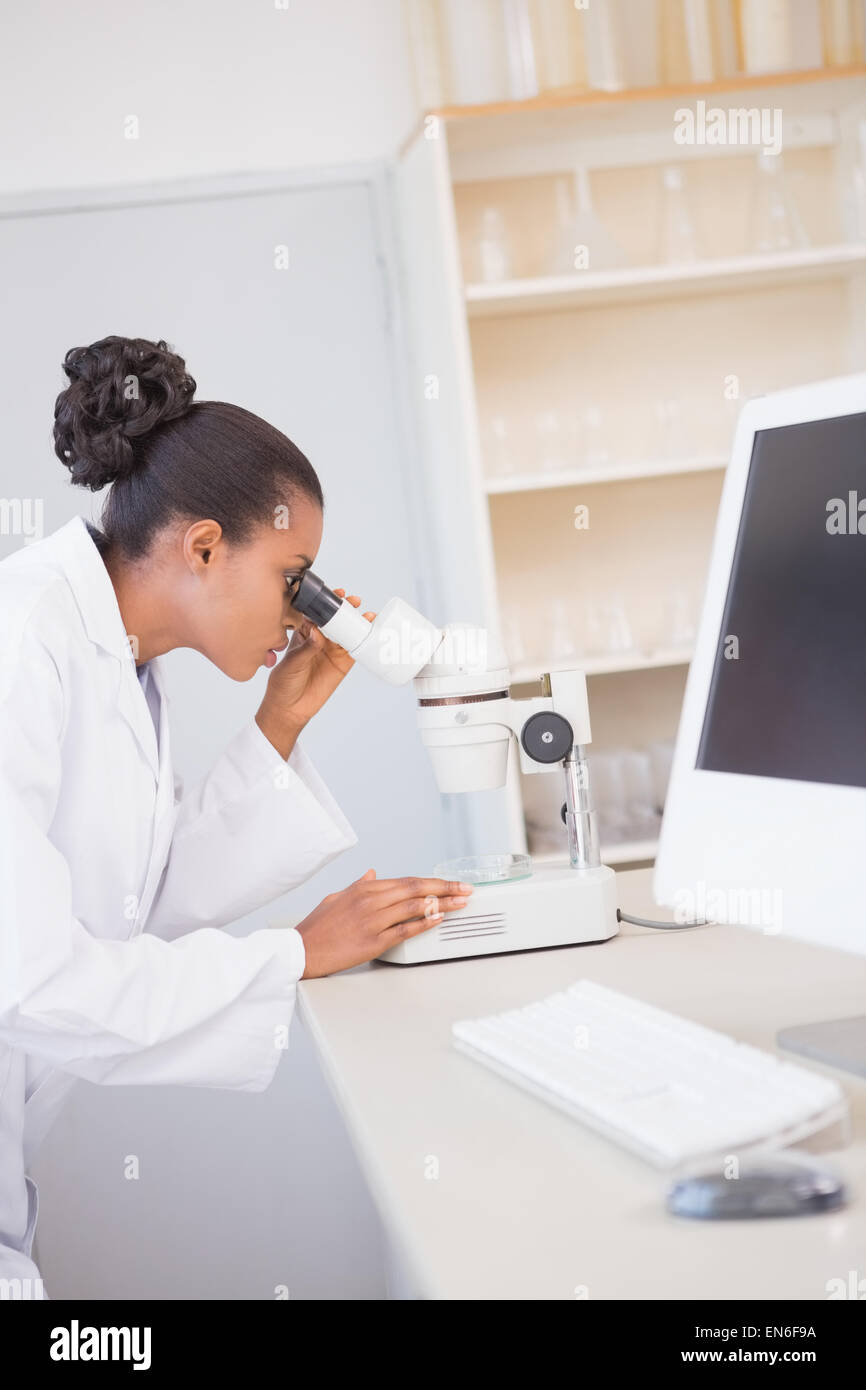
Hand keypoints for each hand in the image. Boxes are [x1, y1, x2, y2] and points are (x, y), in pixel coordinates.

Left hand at [258, 588, 374, 735]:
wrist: (290, 709)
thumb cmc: (283, 683)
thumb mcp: (291, 663)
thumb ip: (306, 648)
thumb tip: (318, 632)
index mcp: (304, 633)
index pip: (317, 613)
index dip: (326, 602)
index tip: (335, 595)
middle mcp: (320, 639)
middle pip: (335, 619)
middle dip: (345, 608)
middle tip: (353, 602)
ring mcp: (332, 651)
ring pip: (347, 632)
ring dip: (357, 622)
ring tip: (366, 615)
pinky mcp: (342, 664)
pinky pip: (355, 650)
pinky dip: (363, 641)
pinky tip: (370, 632)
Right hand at [297, 870, 475, 977]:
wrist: (301, 950)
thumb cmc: (317, 926)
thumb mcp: (337, 897)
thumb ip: (359, 885)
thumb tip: (374, 874)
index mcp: (364, 888)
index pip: (407, 880)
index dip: (432, 881)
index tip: (450, 882)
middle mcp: (370, 901)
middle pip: (415, 889)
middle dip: (445, 888)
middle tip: (466, 889)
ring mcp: (372, 921)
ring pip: (414, 907)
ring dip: (442, 904)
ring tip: (460, 903)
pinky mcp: (373, 942)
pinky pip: (405, 930)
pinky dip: (424, 923)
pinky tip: (438, 919)